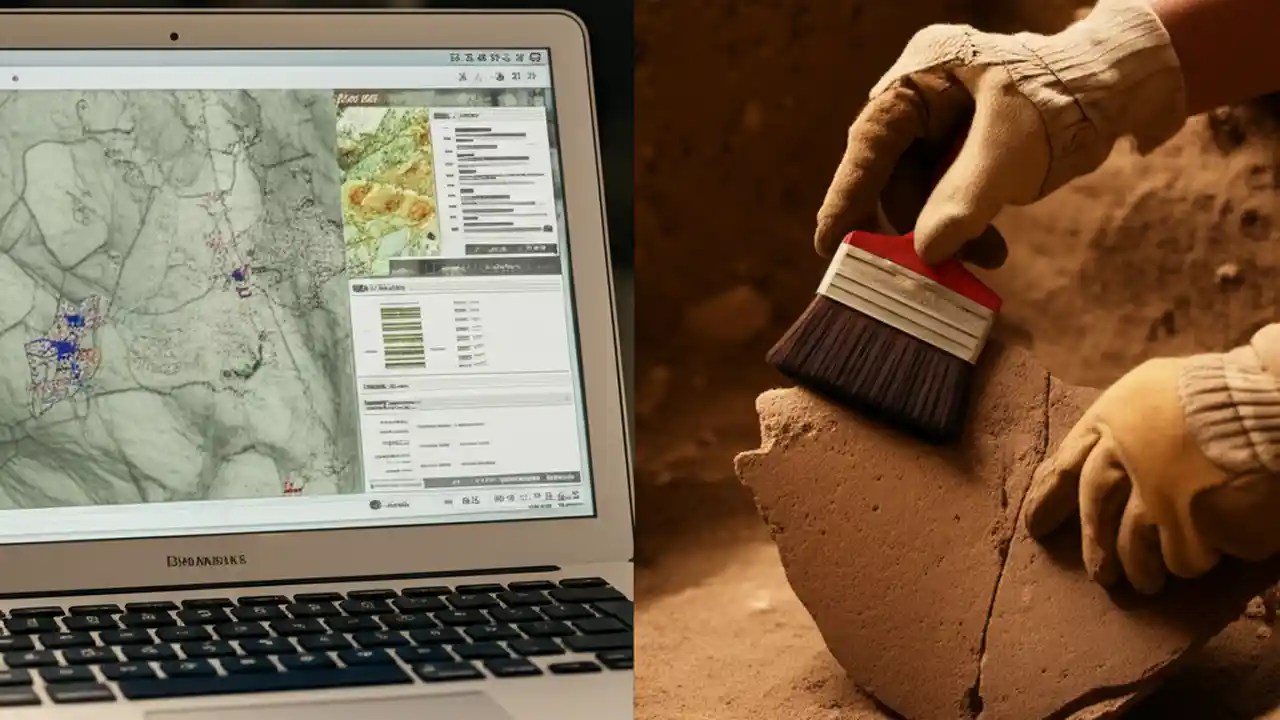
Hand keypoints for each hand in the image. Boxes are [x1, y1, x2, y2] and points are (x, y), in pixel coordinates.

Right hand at [814, 0, 1186, 267]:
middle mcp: (918, 100)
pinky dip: (962, 225)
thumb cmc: (1064, 100)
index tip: (828, 246)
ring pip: (919, 193)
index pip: (869, 143)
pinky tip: (989, 247)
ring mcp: (938, 127)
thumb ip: (966, 198)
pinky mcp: (958, 150)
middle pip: (891, 176)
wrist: (1118, 91)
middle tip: (926, 271)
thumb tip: (926, 250)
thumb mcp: (1012, 149)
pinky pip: (943, 196)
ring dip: (945, 233)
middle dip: (912, 227)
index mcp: (918, 79)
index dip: (846, 197)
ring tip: (985, 259)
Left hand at [1024, 325, 1279, 593]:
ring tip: (1144, 584)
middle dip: (1094, 545)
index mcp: (1113, 417)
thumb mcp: (1159, 389)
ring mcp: (1155, 493)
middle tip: (1099, 574)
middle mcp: (1124, 455)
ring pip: (1133, 542)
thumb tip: (1107, 451)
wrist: (1274, 402)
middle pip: (1094, 508)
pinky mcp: (1190, 524)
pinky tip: (1196, 565)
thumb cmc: (1224, 392)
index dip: (1049, 497)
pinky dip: (1188, 562)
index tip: (1035, 526)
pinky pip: (1182, 555)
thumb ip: (1131, 422)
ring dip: (1138, 567)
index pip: (1066, 463)